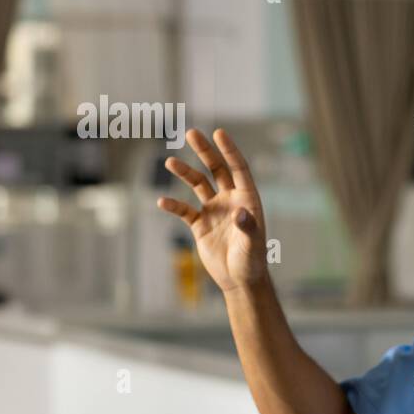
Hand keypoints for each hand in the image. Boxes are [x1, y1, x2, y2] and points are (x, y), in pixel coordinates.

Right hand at [157, 128, 267, 293]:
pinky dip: (173, 204)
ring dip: (185, 173)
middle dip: (205, 151)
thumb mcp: (252, 246)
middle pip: (217, 169)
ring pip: (198, 184)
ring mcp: (215, 210)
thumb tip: (240, 212)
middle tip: (192, 132)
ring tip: (169, 162)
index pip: (238, 169)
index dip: (229, 151)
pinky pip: (184, 210)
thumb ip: (248, 228)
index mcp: (247, 199)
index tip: (219, 132)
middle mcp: (231, 200)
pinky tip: (162, 201)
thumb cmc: (251, 262)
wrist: (239, 280)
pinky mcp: (200, 224)